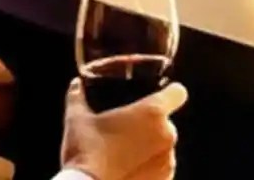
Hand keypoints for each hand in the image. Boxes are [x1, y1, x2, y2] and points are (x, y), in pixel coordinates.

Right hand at [61, 77, 186, 179]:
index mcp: (152, 112)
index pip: (177, 92)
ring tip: (123, 156)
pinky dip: (150, 169)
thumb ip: (77, 98)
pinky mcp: (165, 179)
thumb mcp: (76, 121)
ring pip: (163, 146)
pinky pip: (161, 168)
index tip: (160, 96)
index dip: (170, 92)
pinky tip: (128, 171)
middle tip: (126, 133)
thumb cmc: (85, 152)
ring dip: (150, 149)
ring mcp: (168, 159)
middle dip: (150, 127)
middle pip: (165, 123)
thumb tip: (75, 84)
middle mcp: (167, 133)